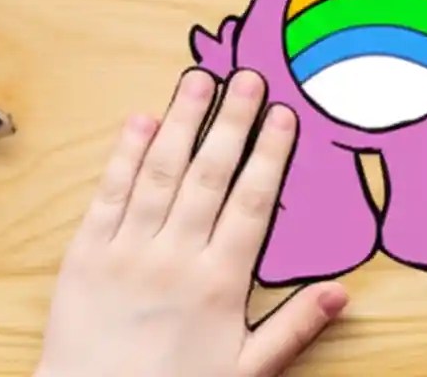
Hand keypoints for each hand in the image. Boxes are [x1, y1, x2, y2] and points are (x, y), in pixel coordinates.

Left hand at [36, 69, 347, 376]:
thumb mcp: (246, 372)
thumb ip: (294, 328)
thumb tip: (341, 293)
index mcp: (219, 282)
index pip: (252, 202)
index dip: (270, 155)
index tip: (283, 116)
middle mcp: (174, 256)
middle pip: (209, 175)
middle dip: (231, 122)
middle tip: (248, 78)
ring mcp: (126, 251)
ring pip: (160, 172)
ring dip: (180, 122)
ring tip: (198, 80)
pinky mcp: (85, 255)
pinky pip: (109, 195)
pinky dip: (124, 155)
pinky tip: (140, 121)